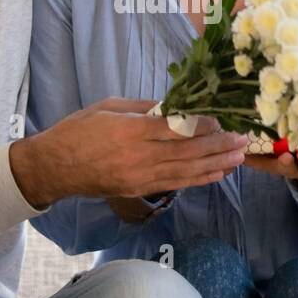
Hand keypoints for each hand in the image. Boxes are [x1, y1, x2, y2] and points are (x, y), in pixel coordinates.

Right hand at [9, 98, 248, 206]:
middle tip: (243, 138)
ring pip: (186, 172)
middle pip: (187, 152)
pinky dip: (199, 179)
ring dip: (216, 165)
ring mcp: (140, 177)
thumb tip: (175, 107)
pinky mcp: (139, 190)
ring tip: (239, 157)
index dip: (202, 125)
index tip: (222, 119)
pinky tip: (217, 174)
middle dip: (219, 146)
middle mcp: (138, 157)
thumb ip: (143, 107)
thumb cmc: (78, 130)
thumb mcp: (108, 106)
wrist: (54, 167)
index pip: (175, 129)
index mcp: (129, 130)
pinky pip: (175, 185)